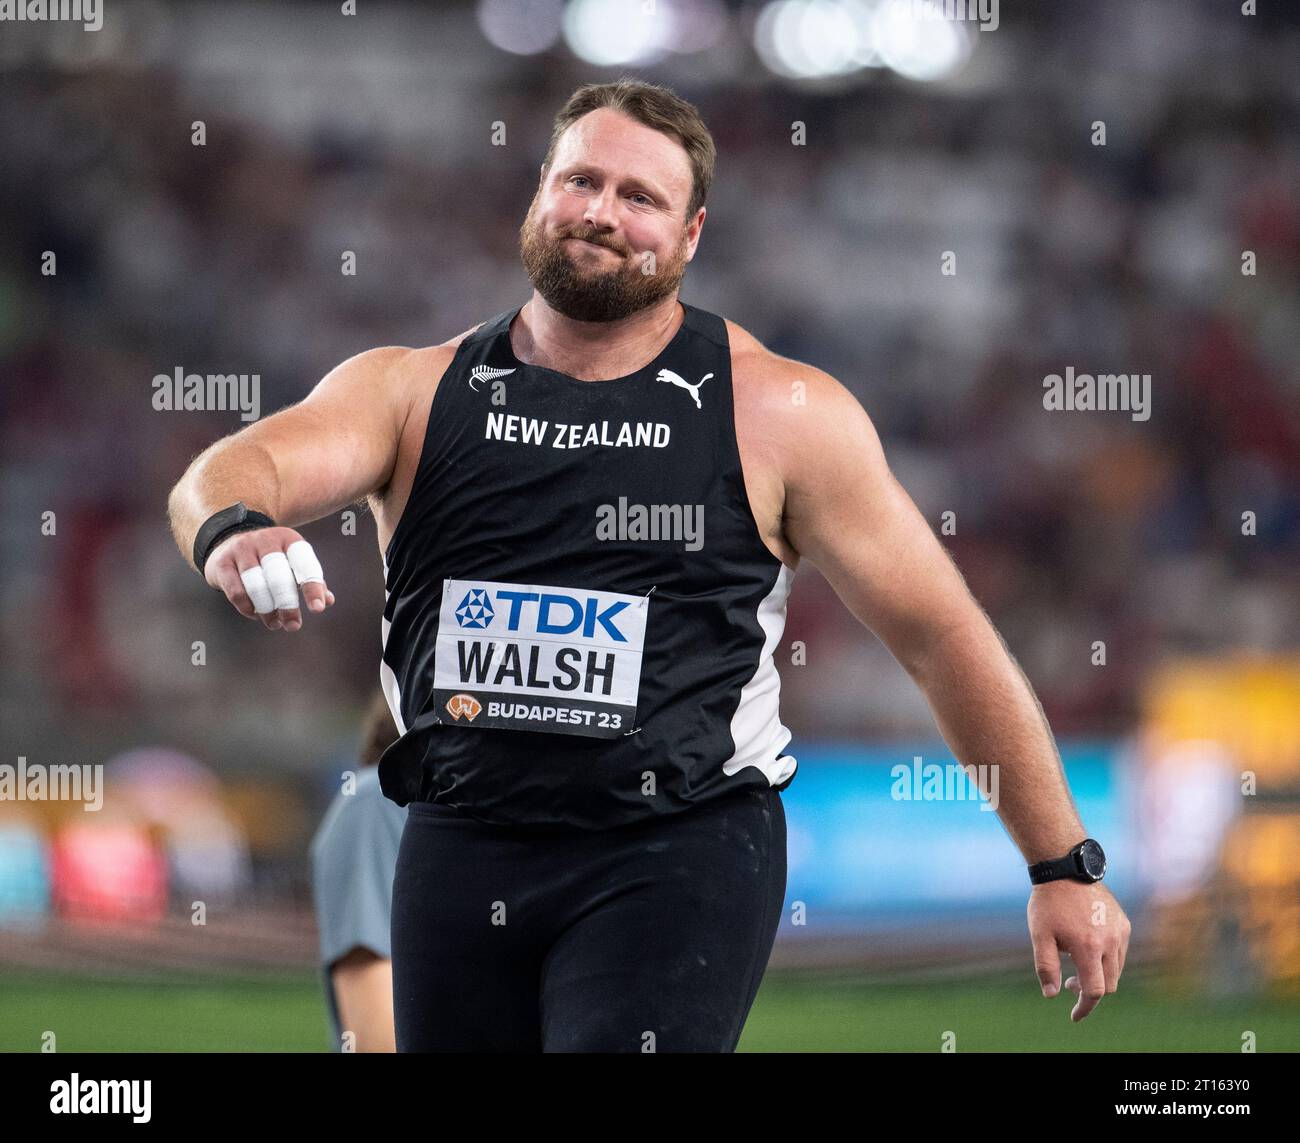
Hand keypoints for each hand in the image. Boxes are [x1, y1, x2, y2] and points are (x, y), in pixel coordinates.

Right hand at [203, 526, 334, 631]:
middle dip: (287, 605)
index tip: (318, 609)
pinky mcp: (222, 563)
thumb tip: (327, 601)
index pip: (304, 563)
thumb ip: (311, 581)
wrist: (229, 541)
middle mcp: (265, 540)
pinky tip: (256, 614)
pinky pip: (236, 592)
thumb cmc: (271, 559)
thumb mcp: (293, 563)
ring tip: (275, 624)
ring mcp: (241, 549)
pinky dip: (248, 608)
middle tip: (293, 625)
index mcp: (288, 539)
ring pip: (256, 586)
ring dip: (267, 610)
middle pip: (279, 577)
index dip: (312, 587)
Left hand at [1028, 880, 1130, 1021]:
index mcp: (1089, 947)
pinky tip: (1088, 948)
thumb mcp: (1040, 935)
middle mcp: (1110, 941)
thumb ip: (1046, 967)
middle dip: (1090, 991)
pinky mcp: (1124, 923)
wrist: (1066, 870)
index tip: (1074, 1016)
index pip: (1094, 991)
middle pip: (1108, 984)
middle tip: (1069, 983)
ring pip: (1116, 969)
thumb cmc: (1049, 904)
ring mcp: (1120, 932)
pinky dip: (1107, 959)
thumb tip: (1051, 995)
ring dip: (1099, 975)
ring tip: (1075, 961)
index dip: (1085, 1007)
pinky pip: (1120, 952)